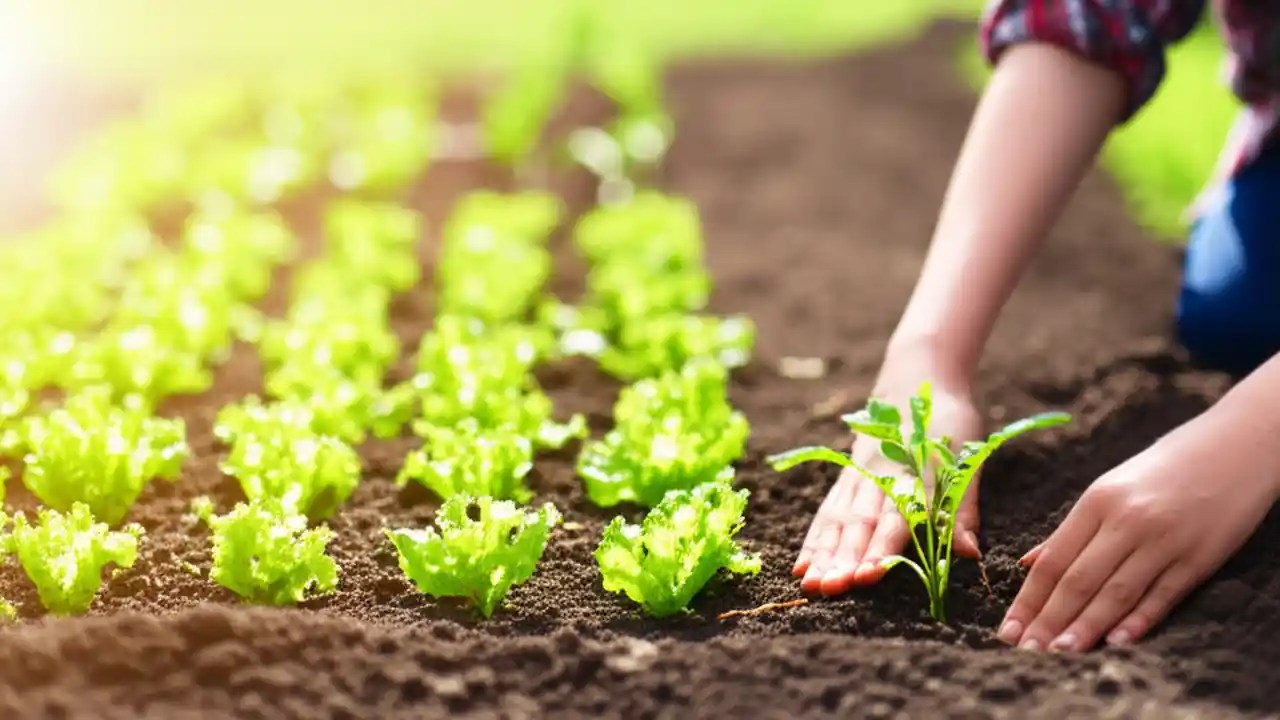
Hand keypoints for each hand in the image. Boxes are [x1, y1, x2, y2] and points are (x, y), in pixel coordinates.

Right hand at [795, 355, 981, 595]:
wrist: (915, 377)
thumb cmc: (949, 422)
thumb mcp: (968, 456)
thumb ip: (964, 507)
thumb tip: (969, 553)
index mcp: (915, 472)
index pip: (897, 514)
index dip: (882, 545)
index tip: (869, 574)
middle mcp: (880, 474)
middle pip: (860, 520)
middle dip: (844, 557)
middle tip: (831, 588)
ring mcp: (858, 474)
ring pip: (839, 517)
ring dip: (824, 553)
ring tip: (811, 585)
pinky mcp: (846, 476)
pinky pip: (827, 509)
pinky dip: (814, 538)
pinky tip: (802, 565)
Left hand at [998, 409, 1279, 651]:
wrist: (1234, 446)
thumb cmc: (1161, 470)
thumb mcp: (1108, 488)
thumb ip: (1070, 530)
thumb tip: (1027, 564)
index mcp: (1097, 501)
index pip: (1053, 560)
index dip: (1028, 599)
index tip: (1008, 629)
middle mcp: (1127, 521)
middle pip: (1079, 580)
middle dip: (1049, 620)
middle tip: (1025, 651)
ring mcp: (1164, 540)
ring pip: (1117, 592)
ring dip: (1086, 627)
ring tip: (1060, 654)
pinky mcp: (1199, 557)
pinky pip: (1163, 595)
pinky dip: (1139, 620)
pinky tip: (1116, 642)